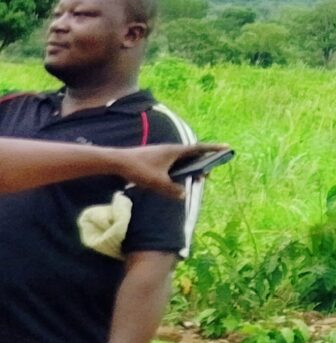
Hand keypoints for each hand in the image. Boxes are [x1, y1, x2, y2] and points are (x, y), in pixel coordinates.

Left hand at [106, 141, 225, 201]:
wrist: (116, 161)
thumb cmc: (137, 169)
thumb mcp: (157, 182)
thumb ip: (172, 189)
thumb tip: (183, 195)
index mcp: (175, 151)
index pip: (199, 149)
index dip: (213, 149)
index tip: (227, 147)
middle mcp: (170, 149)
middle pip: (192, 154)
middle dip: (203, 162)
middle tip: (209, 173)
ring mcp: (162, 153)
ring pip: (182, 159)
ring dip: (190, 166)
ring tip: (196, 177)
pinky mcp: (154, 158)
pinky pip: (173, 162)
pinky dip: (179, 168)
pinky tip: (177, 177)